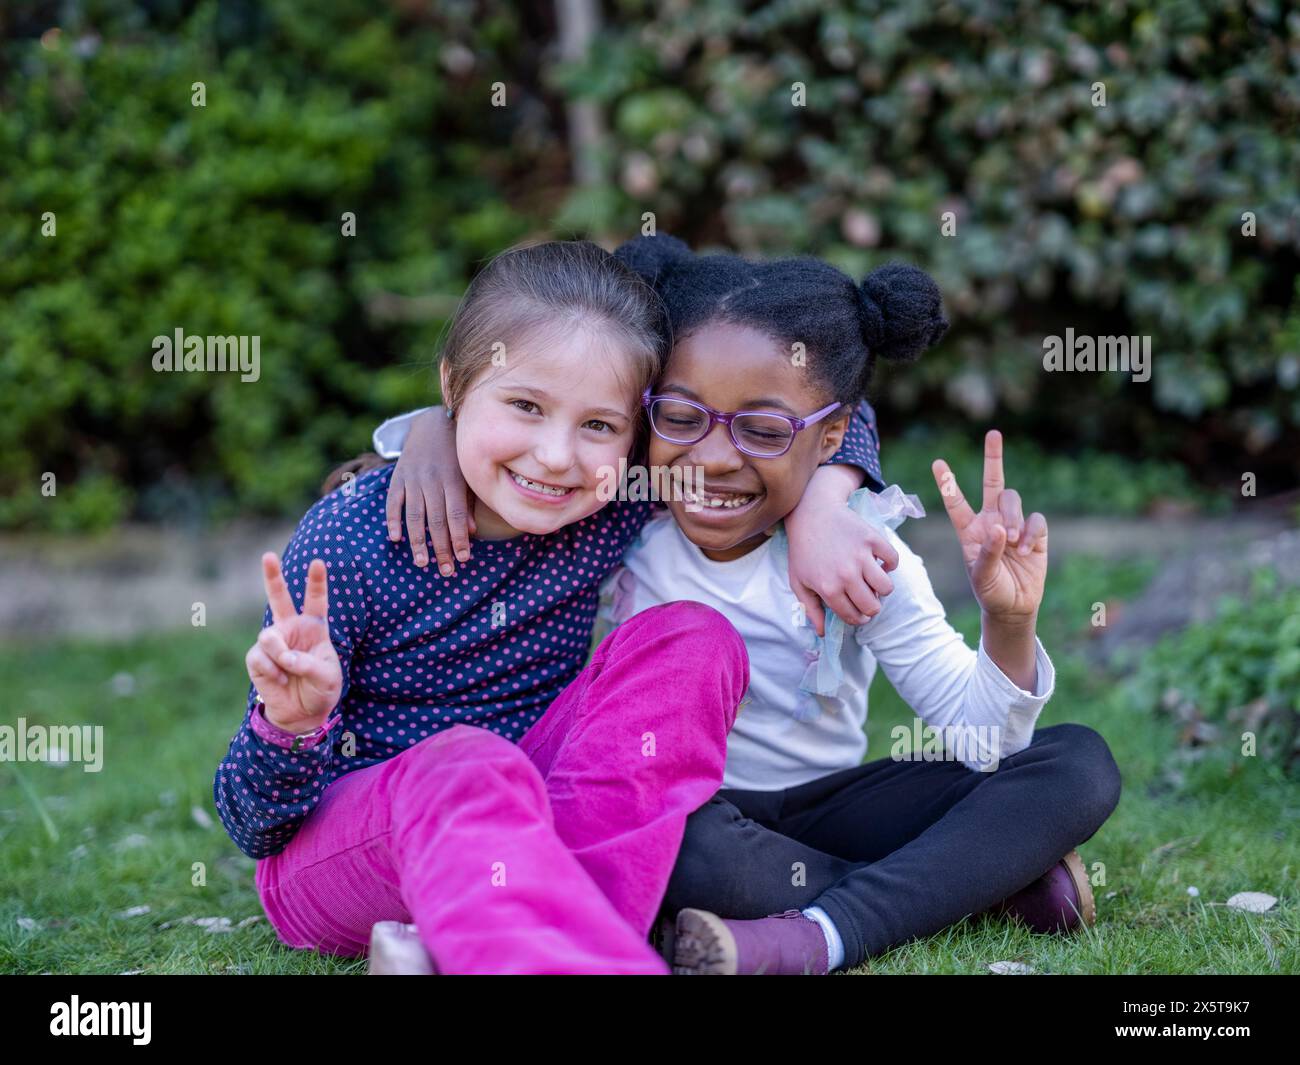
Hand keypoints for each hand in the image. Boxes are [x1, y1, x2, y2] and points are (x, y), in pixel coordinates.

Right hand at [244, 552, 342, 734]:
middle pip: (280, 598)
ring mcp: (273, 642)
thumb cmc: (320, 690)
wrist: (302, 714)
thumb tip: (286, 657)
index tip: (318, 562)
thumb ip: (309, 664)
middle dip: (272, 576)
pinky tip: (280, 681)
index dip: (316, 581)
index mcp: (315, 628)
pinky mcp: (257, 658)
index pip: (316, 600)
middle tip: (267, 556)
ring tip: (288, 669)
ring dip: (279, 654)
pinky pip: (260, 657)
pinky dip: (272, 671)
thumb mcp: (327, 677)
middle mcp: (292, 629)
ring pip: (268, 636)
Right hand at [385, 407, 475, 573]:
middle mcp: (432, 481)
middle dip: (441, 548)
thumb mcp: (467, 476)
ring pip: (414, 515)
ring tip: (422, 563)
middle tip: (446, 571)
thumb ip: (468, 503)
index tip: (464, 559)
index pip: (457, 516)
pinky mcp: (397, 477)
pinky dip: (393, 520)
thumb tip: (473, 532)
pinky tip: (395, 538)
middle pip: (436, 520)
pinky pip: (393, 501)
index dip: (460, 538)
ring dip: (417, 541)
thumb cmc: (456, 457)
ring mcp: (413, 479)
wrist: (433, 425)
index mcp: (453, 481)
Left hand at [785, 497, 899, 637]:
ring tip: (873, 583)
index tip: (859, 614)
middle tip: (866, 600)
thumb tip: (822, 633)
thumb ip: (810, 609)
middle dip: (871, 608)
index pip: (853, 616)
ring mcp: (861, 556)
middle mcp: (846, 575)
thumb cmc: (802, 550)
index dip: (858, 619)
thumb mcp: (799, 582)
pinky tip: (879, 564)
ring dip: (882, 589)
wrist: (811, 514)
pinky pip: (892, 560)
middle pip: (873, 606)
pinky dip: (890, 564)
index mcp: (828, 589)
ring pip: (887, 588)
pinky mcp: (872, 539)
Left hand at [931, 430, 1047, 621]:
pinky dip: (1030, 532)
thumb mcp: (982, 576)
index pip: (956, 502)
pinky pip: (1036, 519)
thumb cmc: (991, 591)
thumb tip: (999, 528)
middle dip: (993, 457)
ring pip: (1013, 500)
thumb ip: (988, 552)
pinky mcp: (1035, 533)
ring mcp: (1014, 524)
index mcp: (969, 530)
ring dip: (1013, 516)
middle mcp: (990, 521)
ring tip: (1011, 540)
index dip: (948, 483)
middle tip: (993, 434)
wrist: (1015, 606)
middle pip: (993, 482)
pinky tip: (1025, 550)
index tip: (937, 463)